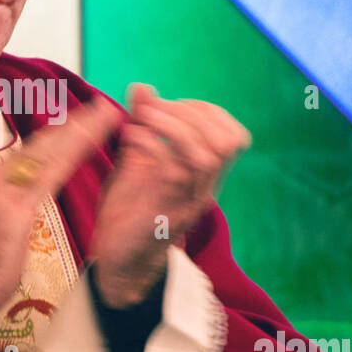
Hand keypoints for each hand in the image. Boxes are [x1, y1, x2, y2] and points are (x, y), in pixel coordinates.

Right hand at [0, 95, 120, 319]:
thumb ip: (11, 207)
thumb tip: (24, 200)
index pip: (32, 152)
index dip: (59, 135)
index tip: (81, 121)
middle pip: (42, 144)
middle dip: (74, 123)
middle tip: (100, 106)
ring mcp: (3, 191)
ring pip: (48, 151)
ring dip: (79, 130)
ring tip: (103, 114)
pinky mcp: (14, 209)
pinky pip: (50, 173)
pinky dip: (73, 151)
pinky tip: (90, 138)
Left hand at [89, 85, 250, 307]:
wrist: (117, 264)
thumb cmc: (128, 211)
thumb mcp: (136, 160)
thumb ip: (144, 125)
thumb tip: (143, 87)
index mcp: (205, 178)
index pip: (234, 136)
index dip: (206, 111)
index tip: (169, 106)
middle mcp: (204, 191)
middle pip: (227, 142)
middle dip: (191, 114)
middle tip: (152, 111)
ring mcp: (186, 205)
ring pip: (205, 156)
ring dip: (173, 126)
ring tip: (142, 119)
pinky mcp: (162, 215)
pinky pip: (171, 172)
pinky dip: (152, 144)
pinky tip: (130, 138)